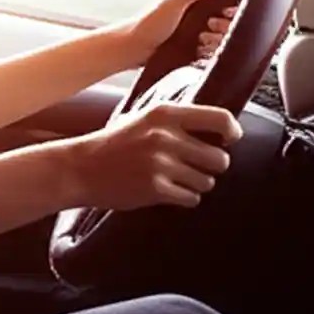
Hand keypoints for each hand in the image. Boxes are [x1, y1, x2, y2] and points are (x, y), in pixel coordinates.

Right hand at [64, 102, 241, 210]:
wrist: (81, 169)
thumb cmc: (114, 144)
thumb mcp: (143, 119)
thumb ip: (175, 121)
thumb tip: (218, 127)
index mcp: (164, 114)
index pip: (219, 118)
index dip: (232, 132)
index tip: (229, 140)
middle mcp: (165, 137)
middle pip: (219, 158)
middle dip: (212, 166)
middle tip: (197, 167)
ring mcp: (160, 164)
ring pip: (207, 181)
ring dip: (197, 184)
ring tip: (178, 179)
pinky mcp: (155, 189)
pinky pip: (192, 198)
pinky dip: (185, 198)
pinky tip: (169, 192)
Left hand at [122, 0, 229, 65]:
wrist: (133, 49)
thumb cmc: (149, 23)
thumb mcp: (175, 2)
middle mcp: (193, 7)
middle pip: (223, 7)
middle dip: (226, 16)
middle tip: (214, 23)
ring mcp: (193, 26)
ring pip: (220, 27)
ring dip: (218, 34)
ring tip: (205, 38)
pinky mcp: (192, 43)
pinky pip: (212, 44)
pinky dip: (212, 47)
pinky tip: (207, 50)